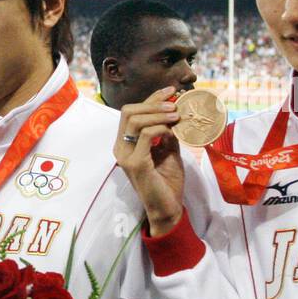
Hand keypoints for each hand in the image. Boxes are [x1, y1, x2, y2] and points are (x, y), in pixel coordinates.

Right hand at [112, 85, 186, 236]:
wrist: (167, 207)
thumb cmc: (167, 181)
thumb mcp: (168, 150)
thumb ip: (167, 132)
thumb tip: (174, 111)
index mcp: (126, 143)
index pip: (132, 113)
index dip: (151, 98)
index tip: (171, 91)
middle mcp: (121, 148)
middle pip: (128, 112)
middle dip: (153, 103)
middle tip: (174, 105)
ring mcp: (125, 156)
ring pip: (134, 120)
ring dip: (158, 114)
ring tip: (177, 116)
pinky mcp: (135, 163)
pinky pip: (145, 135)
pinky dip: (161, 128)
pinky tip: (172, 132)